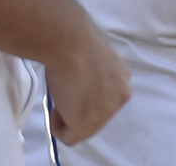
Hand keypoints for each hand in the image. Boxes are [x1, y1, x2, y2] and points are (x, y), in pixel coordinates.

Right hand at [43, 21, 130, 144]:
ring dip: (68, 115)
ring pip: (84, 124)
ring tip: (58, 97)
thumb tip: (74, 73)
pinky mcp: (87, 124)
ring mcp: (106, 112)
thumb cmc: (73, 39)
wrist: (70, 44)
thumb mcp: (89, 52)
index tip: (71, 86)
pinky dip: (58, 127)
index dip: (85, 92)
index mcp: (122, 76)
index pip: (105, 94)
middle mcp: (120, 96)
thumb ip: (90, 69)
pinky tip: (53, 111)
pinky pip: (70, 136)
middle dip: (78, 106)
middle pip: (97, 111)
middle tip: (62, 94)